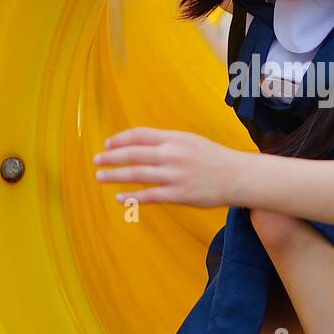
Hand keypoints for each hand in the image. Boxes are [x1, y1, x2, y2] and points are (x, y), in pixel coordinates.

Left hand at [93, 127, 243, 206]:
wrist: (237, 176)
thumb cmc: (214, 158)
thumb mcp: (191, 141)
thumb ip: (168, 142)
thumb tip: (143, 145)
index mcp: (174, 139)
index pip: (139, 135)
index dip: (120, 139)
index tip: (107, 144)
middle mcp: (171, 155)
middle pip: (133, 154)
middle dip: (111, 157)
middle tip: (96, 160)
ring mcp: (173, 175)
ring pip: (136, 174)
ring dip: (114, 176)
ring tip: (100, 176)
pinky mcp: (178, 194)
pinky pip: (149, 196)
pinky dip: (131, 197)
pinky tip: (119, 198)